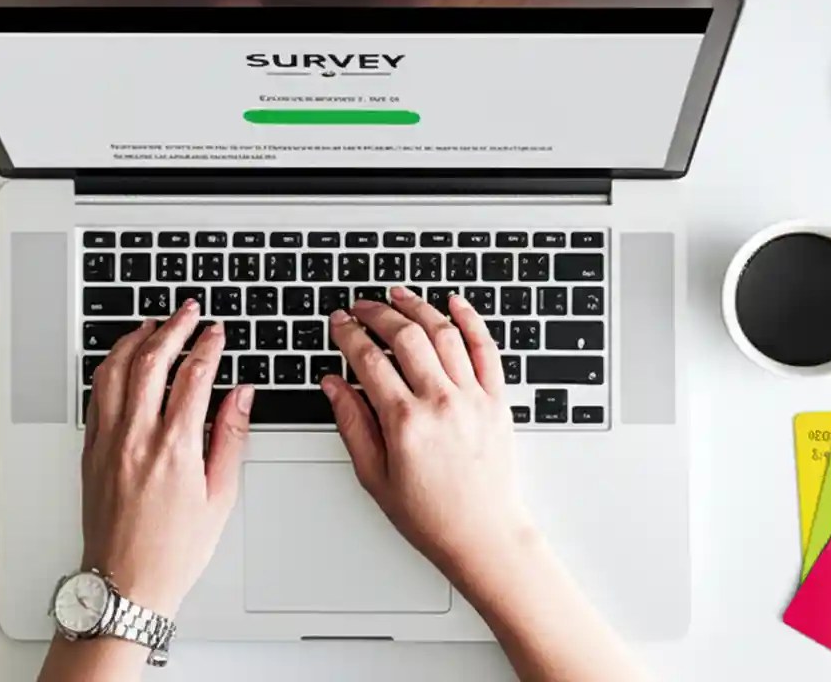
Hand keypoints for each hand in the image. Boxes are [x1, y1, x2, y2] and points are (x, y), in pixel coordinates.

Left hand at [81, 300, 251, 614]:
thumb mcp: (220, 496)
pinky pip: (96, 395)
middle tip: (188, 312)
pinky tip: (123, 362)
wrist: (125, 584)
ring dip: (135, 340)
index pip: (193, 376)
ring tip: (153, 325)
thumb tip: (241, 396)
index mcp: (174, 448)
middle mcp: (136, 438)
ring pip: (114, 371)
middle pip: (151, 361)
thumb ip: (230, 438)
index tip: (217, 333)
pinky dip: (111, 368)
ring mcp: (108, 442)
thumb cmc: (174, 550)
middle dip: (173, 327)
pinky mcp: (90, 452)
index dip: (208, 346)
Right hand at [322, 287, 533, 577]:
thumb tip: (333, 385)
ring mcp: (473, 398)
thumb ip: (353, 424)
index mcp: (405, 422)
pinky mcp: (497, 400)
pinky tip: (455, 303)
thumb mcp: (374, 476)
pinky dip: (470, 319)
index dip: (349, 334)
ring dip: (418, 306)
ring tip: (398, 295)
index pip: (369, 360)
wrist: (483, 534)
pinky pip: (485, 347)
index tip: (339, 323)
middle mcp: (441, 403)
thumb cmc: (431, 515)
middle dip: (377, 312)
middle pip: (405, 336)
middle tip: (362, 306)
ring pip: (444, 332)